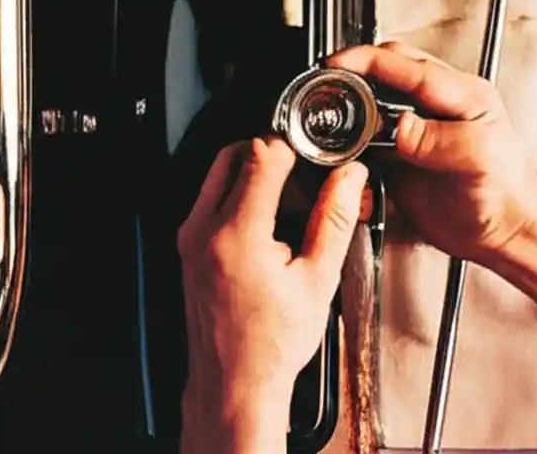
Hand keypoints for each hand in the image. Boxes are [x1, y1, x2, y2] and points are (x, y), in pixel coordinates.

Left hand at [177, 137, 368, 453]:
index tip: (319, 160)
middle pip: (235, 154)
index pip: (262, 155)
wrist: (234, 385)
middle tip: (305, 182)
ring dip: (256, 176)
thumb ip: (334, 219)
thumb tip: (350, 177)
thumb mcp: (317, 280)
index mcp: (236, 234)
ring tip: (290, 211)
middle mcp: (202, 230)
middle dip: (273, 156)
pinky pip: (211, 200)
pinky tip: (270, 230)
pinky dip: (240, 198)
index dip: (296, 150)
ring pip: (220, 174)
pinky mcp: (187, 246)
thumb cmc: (271, 346)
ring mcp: (189, 238)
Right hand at [327, 42, 536, 263]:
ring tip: (332, 129)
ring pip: (369, 107)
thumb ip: (439, 139)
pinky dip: (351, 152)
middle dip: (351, 77)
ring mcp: (414, 132)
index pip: (405, 64)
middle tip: (326, 91)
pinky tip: (351, 165)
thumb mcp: (480, 158)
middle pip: (383, 74)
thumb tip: (400, 126)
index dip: (367, 61)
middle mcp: (434, 108)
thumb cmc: (506, 193)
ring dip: (348, 115)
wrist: (505, 232)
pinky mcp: (398, 159)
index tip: (337, 65)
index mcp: (459, 94)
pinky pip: (365, 146)